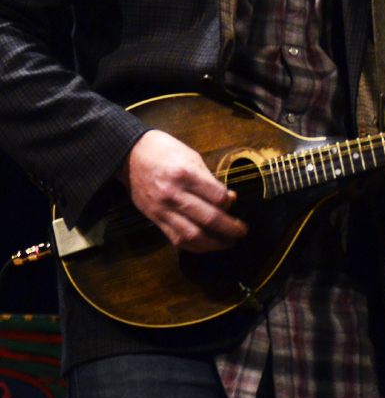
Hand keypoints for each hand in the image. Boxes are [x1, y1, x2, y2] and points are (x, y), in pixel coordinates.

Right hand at [119, 129, 247, 252]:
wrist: (129, 155)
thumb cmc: (165, 151)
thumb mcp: (192, 157)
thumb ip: (210, 180)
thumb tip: (231, 199)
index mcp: (186, 174)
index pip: (217, 196)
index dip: (230, 203)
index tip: (235, 204)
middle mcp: (174, 194)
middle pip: (208, 218)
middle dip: (230, 228)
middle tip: (242, 232)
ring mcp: (163, 209)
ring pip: (193, 235)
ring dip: (214, 243)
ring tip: (228, 243)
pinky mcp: (154, 219)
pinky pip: (176, 239)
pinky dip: (194, 246)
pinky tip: (207, 245)